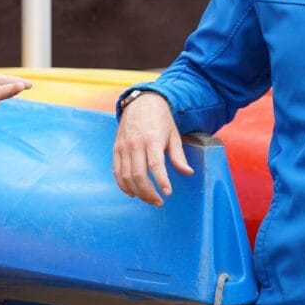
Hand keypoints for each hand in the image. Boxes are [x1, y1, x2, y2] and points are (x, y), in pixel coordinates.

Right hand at [112, 92, 192, 206]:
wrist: (141, 102)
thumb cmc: (160, 120)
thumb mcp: (173, 135)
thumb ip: (178, 156)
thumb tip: (188, 173)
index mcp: (152, 139)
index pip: (155, 165)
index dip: (161, 181)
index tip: (168, 193)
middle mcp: (135, 144)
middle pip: (138, 175)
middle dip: (149, 193)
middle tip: (159, 202)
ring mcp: (123, 147)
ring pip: (126, 176)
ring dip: (137, 192)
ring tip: (148, 199)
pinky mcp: (116, 149)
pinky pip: (117, 171)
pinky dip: (123, 185)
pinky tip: (132, 193)